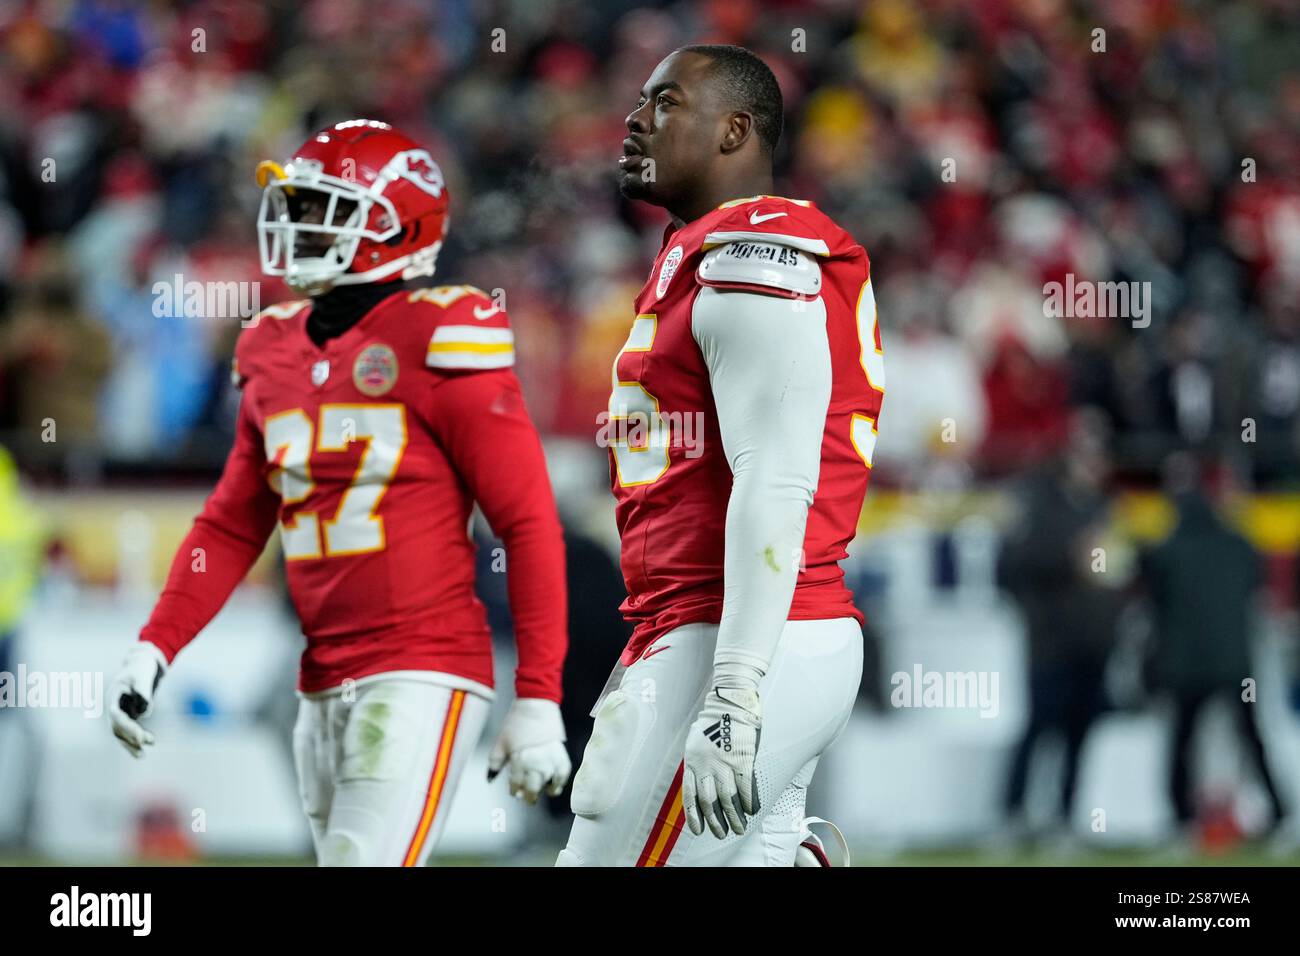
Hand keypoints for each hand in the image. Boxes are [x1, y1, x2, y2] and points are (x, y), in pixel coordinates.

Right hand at [108, 642, 167, 757]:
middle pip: (116, 727)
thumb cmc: (142, 667)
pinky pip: (127, 730)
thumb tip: (144, 712)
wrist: (142, 662)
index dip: (127, 728)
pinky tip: (141, 749)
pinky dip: (133, 740)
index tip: (140, 737)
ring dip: (130, 743)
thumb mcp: (143, 675)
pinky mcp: (127, 714)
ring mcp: (119, 710)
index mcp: (114, 694)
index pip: (117, 715)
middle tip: (145, 746)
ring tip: (141, 755)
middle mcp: (114, 705)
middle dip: (129, 738)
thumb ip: (143, 691)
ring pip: (120, 732)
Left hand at [487, 698, 570, 803]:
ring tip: (542, 792)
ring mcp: (549, 759)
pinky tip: (555, 784)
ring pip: (548, 784)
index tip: (515, 792)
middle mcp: (534, 763)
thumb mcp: (500, 743)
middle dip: (529, 796)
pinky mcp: (561, 754)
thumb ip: (494, 763)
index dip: (514, 790)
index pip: (516, 784)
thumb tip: (490, 779)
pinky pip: (563, 774)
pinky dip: (560, 782)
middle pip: (533, 789)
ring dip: (544, 790)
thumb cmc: (516, 723)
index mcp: (518, 761)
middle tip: (528, 798)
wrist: (535, 706)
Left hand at [683, 687, 761, 838]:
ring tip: (738, 829)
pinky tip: (751, 811)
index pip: (690, 796)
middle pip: (709, 801)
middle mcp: (706, 765)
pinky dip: (749, 802)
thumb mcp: (694, 741)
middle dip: (715, 822)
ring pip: (728, 799)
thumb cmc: (712, 720)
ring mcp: (724, 763)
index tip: (698, 830)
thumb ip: (696, 762)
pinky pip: (746, 787)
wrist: (729, 701)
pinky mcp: (742, 759)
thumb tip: (698, 783)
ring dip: (734, 817)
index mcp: (692, 761)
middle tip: (721, 834)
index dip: (693, 816)